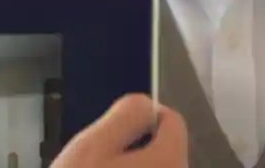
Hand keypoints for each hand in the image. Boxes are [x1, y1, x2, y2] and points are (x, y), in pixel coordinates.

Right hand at [51, 94, 186, 167]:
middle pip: (166, 148)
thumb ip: (124, 116)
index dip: (144, 115)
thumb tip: (147, 102)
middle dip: (138, 147)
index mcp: (170, 160)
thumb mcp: (92, 146)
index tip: (114, 129)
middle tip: (101, 160)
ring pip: (154, 166)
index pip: (172, 120)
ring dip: (133, 165)